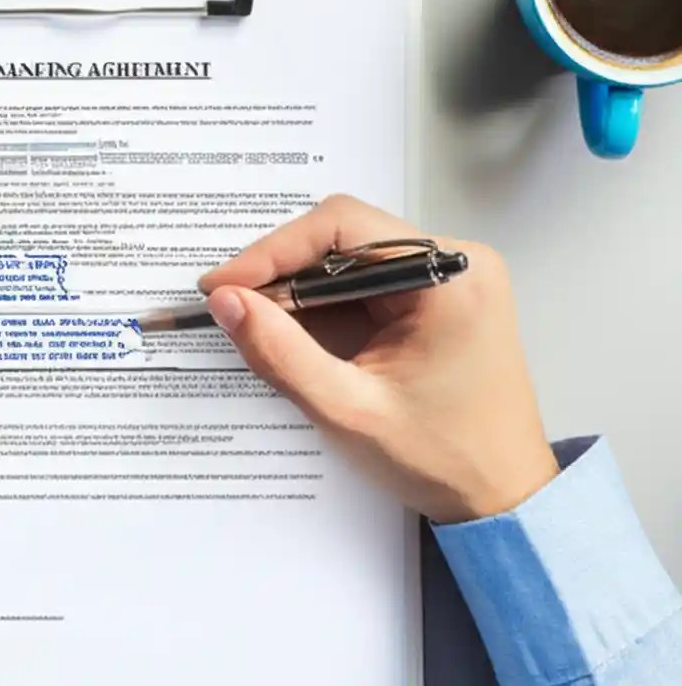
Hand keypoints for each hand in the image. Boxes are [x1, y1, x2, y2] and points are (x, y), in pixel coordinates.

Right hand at [200, 195, 558, 523]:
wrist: (502, 498)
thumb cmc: (440, 458)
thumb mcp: (347, 408)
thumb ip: (280, 352)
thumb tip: (225, 301)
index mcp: (449, 276)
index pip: (342, 227)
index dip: (273, 250)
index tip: (223, 285)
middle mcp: (456, 262)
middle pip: (343, 238)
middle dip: (281, 272)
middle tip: (231, 309)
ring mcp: (448, 279)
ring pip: (348, 261)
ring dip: (299, 291)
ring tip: (255, 326)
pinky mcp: (435, 302)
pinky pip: (364, 285)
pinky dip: (323, 307)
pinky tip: (294, 336)